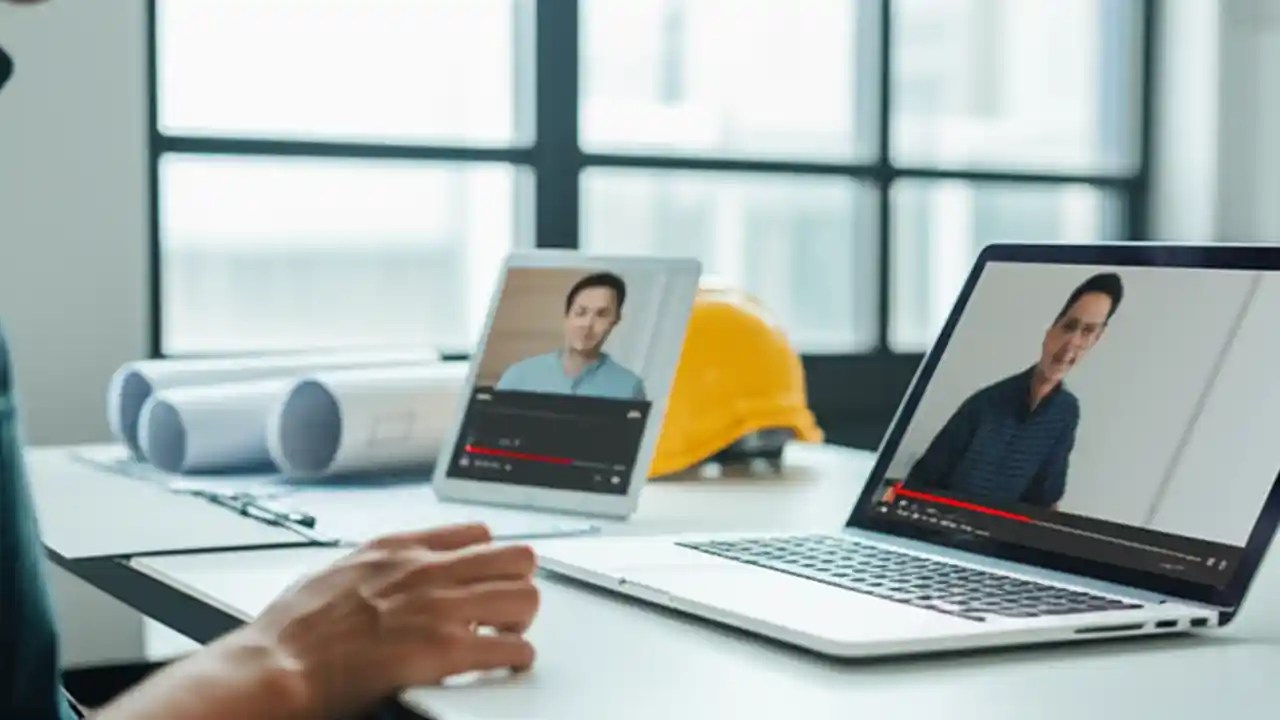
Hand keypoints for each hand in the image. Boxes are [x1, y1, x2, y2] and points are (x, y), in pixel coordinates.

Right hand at [245, 523, 538, 718]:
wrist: (278, 666)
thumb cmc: (292, 630)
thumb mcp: (333, 572)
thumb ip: (371, 567)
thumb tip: (379, 572)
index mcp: (398, 549)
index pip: (474, 533)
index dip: (486, 559)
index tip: (484, 578)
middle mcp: (427, 571)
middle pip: (514, 557)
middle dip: (515, 584)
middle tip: (503, 610)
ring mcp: (440, 608)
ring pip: (525, 597)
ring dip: (520, 620)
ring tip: (505, 637)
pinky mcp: (445, 651)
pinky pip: (511, 648)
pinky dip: (515, 660)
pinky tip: (503, 666)